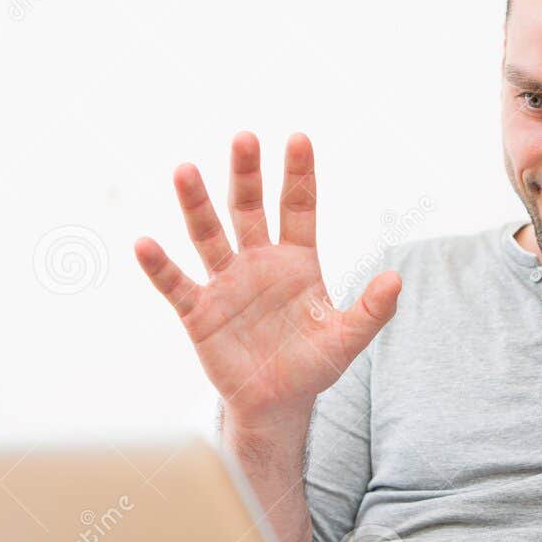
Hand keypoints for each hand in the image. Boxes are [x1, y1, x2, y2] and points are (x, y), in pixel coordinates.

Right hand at [135, 132, 401, 427]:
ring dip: (196, 204)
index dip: (299, 175)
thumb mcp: (346, 339)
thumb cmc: (312, 365)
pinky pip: (176, 284)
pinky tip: (145, 243)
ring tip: (185, 170)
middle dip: (246, 174)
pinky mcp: (199, 312)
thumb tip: (396, 279)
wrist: (278, 404)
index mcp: (297, 261)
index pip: (298, 207)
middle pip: (249, 208)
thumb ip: (372, 311)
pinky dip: (160, 266)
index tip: (299, 137)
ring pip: (208, 235)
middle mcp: (258, 262)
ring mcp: (226, 283)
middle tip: (244, 137)